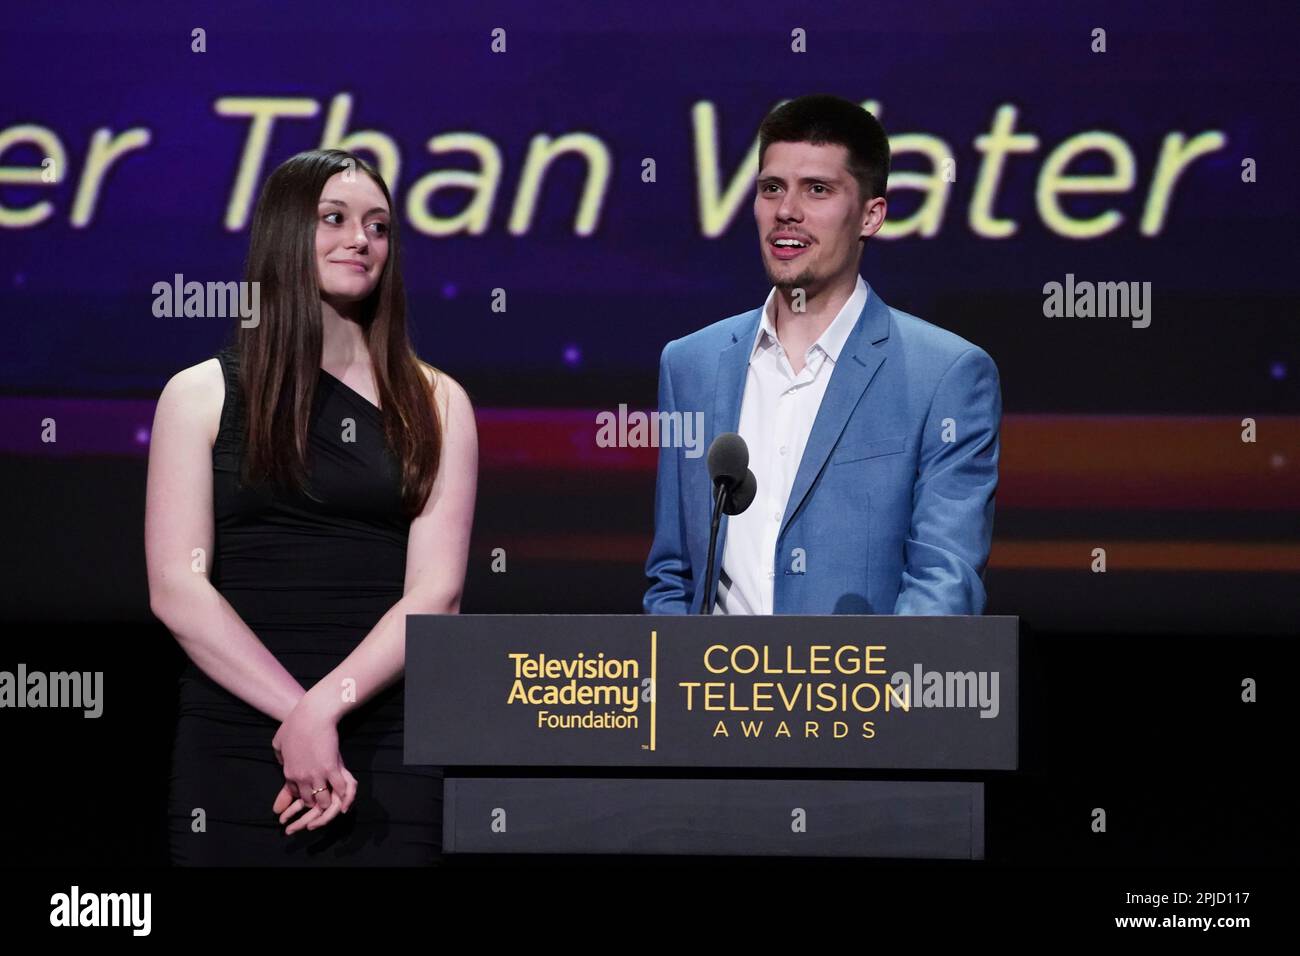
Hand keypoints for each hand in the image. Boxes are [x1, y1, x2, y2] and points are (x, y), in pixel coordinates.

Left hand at [271, 693, 356, 833]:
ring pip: (323, 800)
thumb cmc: (296, 723)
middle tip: (324, 797)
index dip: (304, 794)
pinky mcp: (331, 768)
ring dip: (329, 800)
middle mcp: (301, 778)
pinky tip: (344, 791)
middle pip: (309, 801)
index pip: (296, 793)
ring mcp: (316, 774)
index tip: (311, 790)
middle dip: (316, 802)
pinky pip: (338, 788)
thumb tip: (282, 762)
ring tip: (334, 797)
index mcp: (288, 772)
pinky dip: (342, 793)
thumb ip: (279, 755)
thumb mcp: (279, 740)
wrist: (313, 714)